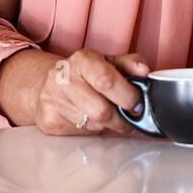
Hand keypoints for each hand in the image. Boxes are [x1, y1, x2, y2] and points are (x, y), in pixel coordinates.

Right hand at [27, 49, 149, 135]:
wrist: (51, 83)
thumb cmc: (88, 73)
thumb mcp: (110, 62)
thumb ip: (130, 64)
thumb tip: (144, 71)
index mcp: (82, 59)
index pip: (107, 80)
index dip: (127, 96)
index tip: (137, 105)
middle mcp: (63, 78)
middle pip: (101, 110)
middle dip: (121, 119)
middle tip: (128, 118)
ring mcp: (52, 99)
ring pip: (92, 125)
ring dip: (107, 125)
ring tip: (109, 116)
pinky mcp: (48, 120)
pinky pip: (79, 133)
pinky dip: (91, 130)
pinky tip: (89, 119)